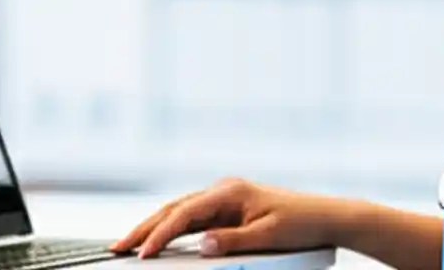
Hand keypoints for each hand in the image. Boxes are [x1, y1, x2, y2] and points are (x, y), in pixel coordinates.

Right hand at [110, 178, 344, 258]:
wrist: (324, 216)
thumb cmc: (300, 223)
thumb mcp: (267, 236)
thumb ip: (232, 241)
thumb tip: (202, 244)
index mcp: (230, 192)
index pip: (185, 213)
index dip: (160, 233)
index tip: (143, 252)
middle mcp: (224, 191)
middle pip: (175, 208)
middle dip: (145, 227)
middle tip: (118, 246)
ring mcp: (225, 199)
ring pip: (181, 212)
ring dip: (155, 227)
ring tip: (130, 244)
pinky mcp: (229, 209)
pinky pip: (193, 218)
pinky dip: (173, 229)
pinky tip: (159, 239)